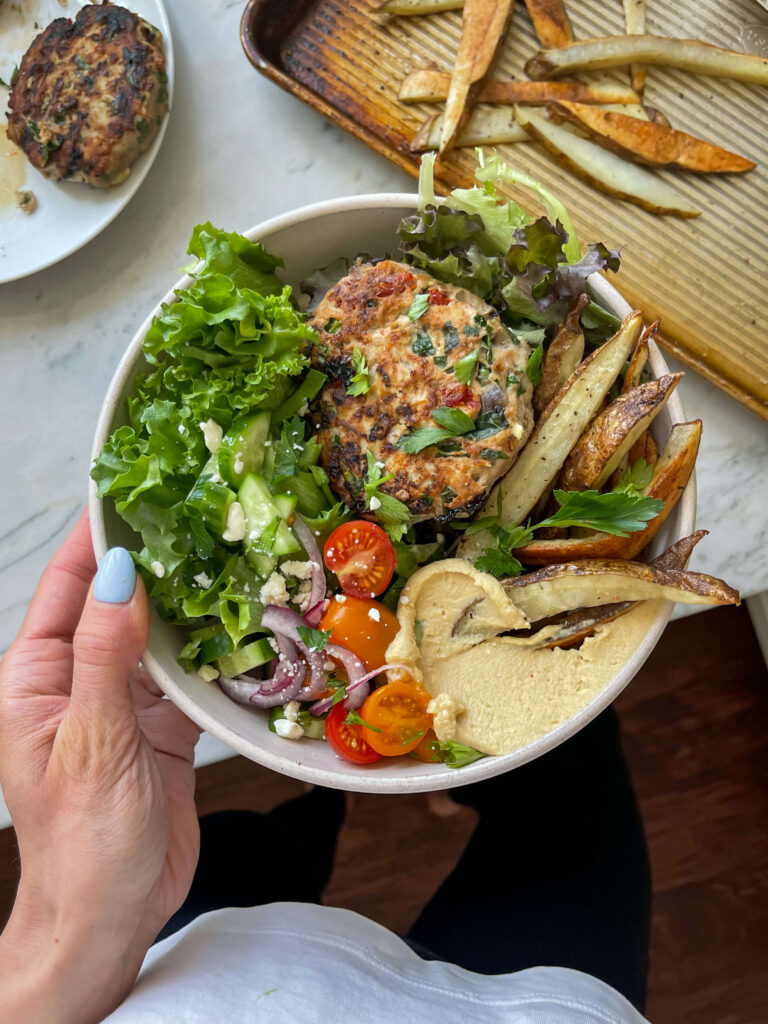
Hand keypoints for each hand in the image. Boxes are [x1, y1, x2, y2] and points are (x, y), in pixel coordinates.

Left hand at [0, 512, 200, 1023]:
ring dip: (186, 602)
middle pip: (115, 604)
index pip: (66, 589)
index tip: (126, 487)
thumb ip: (105, 655)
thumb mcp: (93, 742)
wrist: (113, 917)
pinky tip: (238, 622)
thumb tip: (117, 572)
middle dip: (150, 559)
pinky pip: (186, 674)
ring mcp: (122, 703)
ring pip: (156, 635)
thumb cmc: (83, 843)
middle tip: (194, 510)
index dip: (93, 537)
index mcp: (36, 681)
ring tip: (223, 551)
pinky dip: (211, 650)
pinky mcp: (161, 726)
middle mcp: (77, 682)